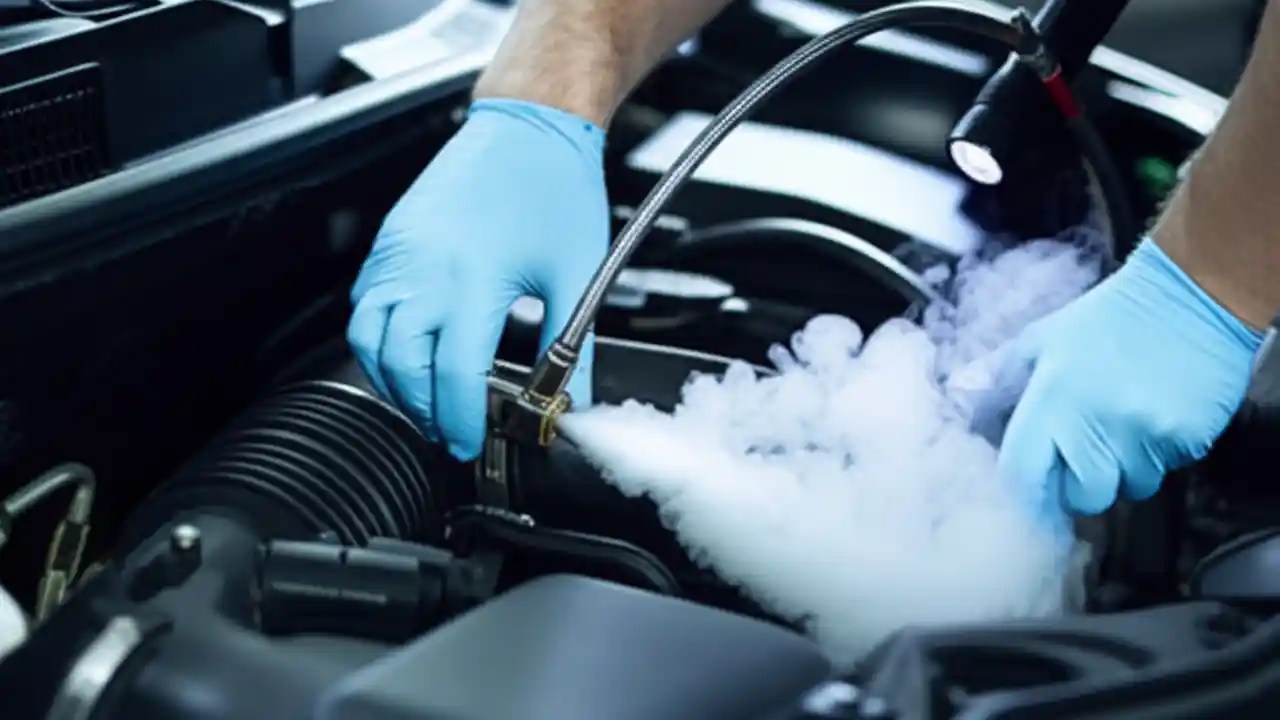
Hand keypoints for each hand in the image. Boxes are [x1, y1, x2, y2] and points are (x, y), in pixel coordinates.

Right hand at [347, 99, 607, 459]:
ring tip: (428, 402)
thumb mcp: (580, 273)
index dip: (461, 420)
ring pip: (368, 340)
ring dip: (394, 382)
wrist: (529, 124)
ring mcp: (399, 252)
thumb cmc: (556, 186)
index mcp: (474, 278)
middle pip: (401, 367)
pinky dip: (379, 341)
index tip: (471, 442)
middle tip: (451, 431)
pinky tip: (410, 354)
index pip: (453, 375)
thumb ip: (574, 348)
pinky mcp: (390, 241)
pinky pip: (365, 305)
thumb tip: (573, 401)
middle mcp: (425, 266)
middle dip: (424, 411)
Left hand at [999, 238, 1263, 517]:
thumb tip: (964, 405)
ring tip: (1128, 423)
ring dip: (1127, 468)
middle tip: (1089, 450)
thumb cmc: (1107, 318)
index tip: (1037, 484)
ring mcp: (1145, 436)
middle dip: (1084, 484)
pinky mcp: (1187, 439)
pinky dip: (1160, 453)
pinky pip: (1168, 469)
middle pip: (1085, 498)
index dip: (1028, 488)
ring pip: (1131, 487)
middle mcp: (1095, 425)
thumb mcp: (1042, 338)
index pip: (1024, 475)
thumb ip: (1001, 378)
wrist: (1190, 294)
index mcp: (1051, 400)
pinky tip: (1158, 414)